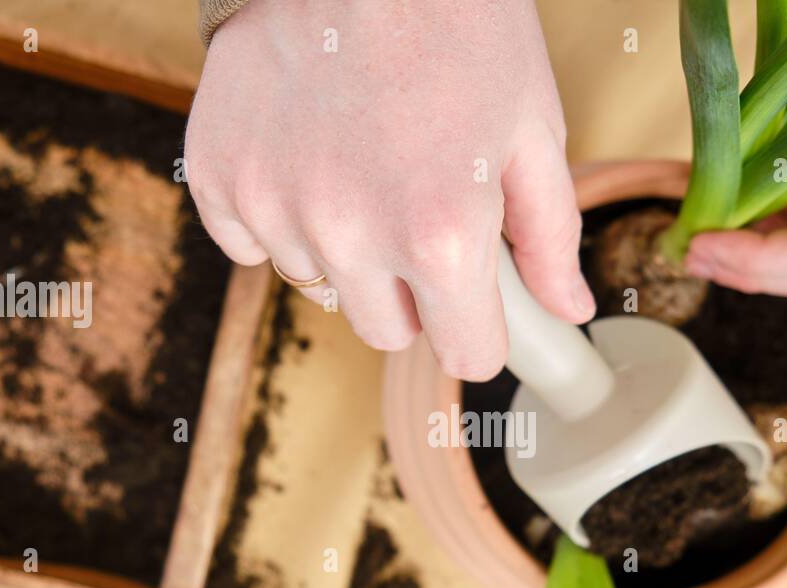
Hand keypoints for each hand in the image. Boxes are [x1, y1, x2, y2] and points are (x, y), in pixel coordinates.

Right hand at [185, 0, 593, 379]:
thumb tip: (567, 310)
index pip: (466, 354)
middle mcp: (351, 237)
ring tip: (364, 162)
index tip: (479, 303)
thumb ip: (549, 235)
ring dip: (348, 251)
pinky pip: (252, 246)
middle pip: (390, 333)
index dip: (480, 328)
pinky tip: (307, 156)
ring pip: (324, 288)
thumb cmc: (456, 19)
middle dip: (416, 293)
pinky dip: (281, 218)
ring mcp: (275, 208)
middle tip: (424, 214)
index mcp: (443, 235)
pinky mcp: (218, 176)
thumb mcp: (531, 126)